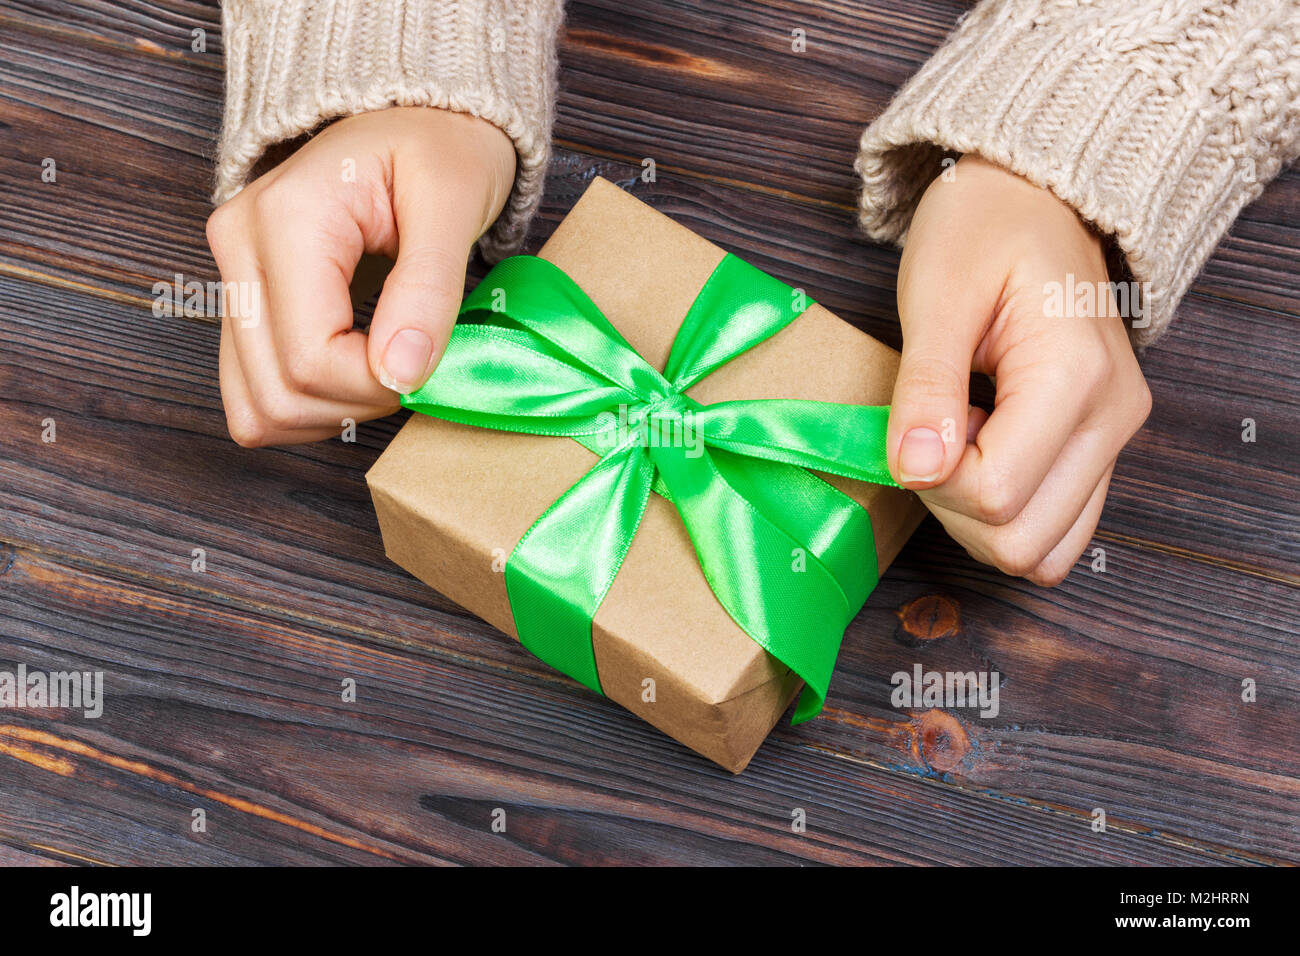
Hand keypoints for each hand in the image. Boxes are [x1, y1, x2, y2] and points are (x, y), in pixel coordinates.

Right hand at [205, 106, 515, 445]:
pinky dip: (312, 408)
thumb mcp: (454, 204)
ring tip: (390, 369)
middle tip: (418, 367)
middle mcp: (237, 247)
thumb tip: (402, 375)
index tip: (432, 365)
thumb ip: (428, 291)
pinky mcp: (242, 304)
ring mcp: (232, 277)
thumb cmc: (441, 150)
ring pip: (257, 407)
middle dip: (360, 404)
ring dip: (334, 415)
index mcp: (284, 219)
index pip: (310, 358)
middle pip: (278, 392)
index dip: (377, 387)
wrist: (418, 122)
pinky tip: (359, 376)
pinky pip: (257, 395)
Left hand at [886, 155, 1151, 585]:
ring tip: (960, 437)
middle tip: (933, 432)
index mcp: (1075, 376)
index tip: (918, 419)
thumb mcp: (936, 294)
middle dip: (953, 506)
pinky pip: (1056, 526)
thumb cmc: (982, 228)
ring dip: (980, 518)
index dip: (934, 477)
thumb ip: (924, 387)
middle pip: (1023, 542)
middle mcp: (1113, 418)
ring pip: (1044, 551)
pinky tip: (983, 448)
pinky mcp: (1102, 446)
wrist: (1035, 196)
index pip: (996, 494)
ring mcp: (1115, 437)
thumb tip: (913, 471)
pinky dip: (1008, 512)